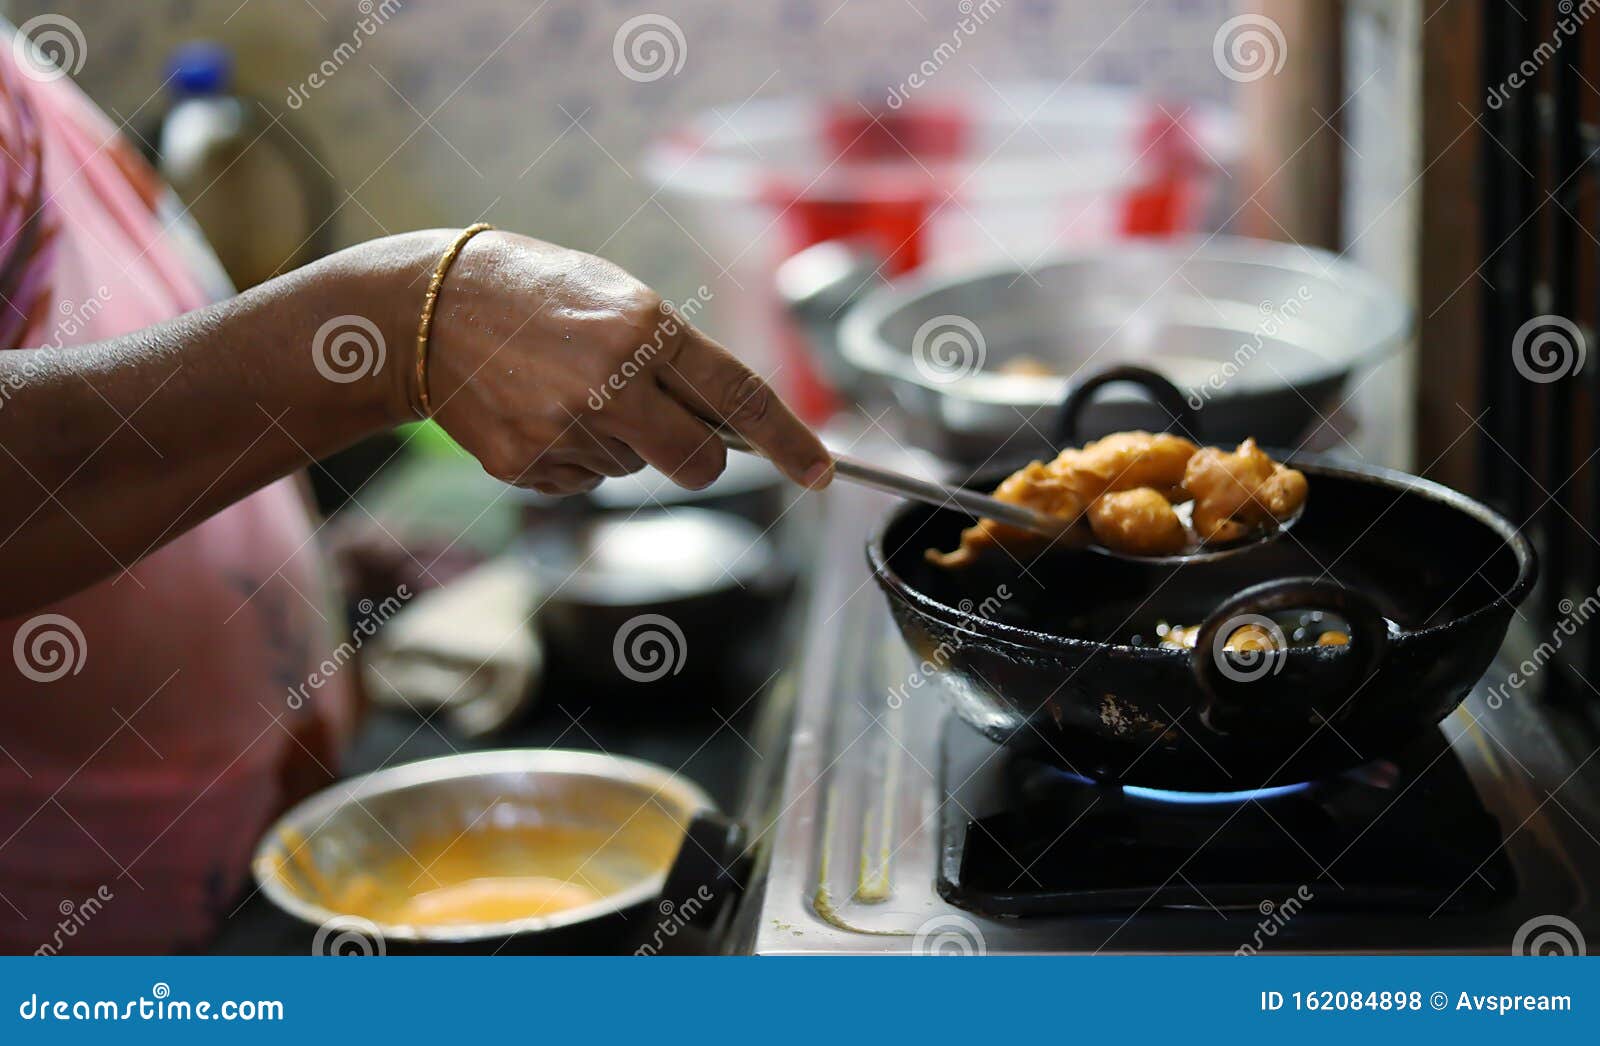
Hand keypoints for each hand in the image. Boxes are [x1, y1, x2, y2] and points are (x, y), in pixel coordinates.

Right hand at [418, 230, 832, 495]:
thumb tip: (735, 424)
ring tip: (567, 389)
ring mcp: (566, 430)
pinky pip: (583, 481)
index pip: (742, 396)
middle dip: (698, 460)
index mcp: (645, 329)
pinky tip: (537, 410)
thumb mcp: (619, 297)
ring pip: (634, 471)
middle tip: (668, 429)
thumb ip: (676, 356)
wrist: (429, 309)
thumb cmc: (539, 294)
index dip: (791, 441)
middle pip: (699, 464)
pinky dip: (573, 455)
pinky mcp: (526, 465)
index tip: (822, 472)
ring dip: (620, 443)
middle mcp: (611, 383)